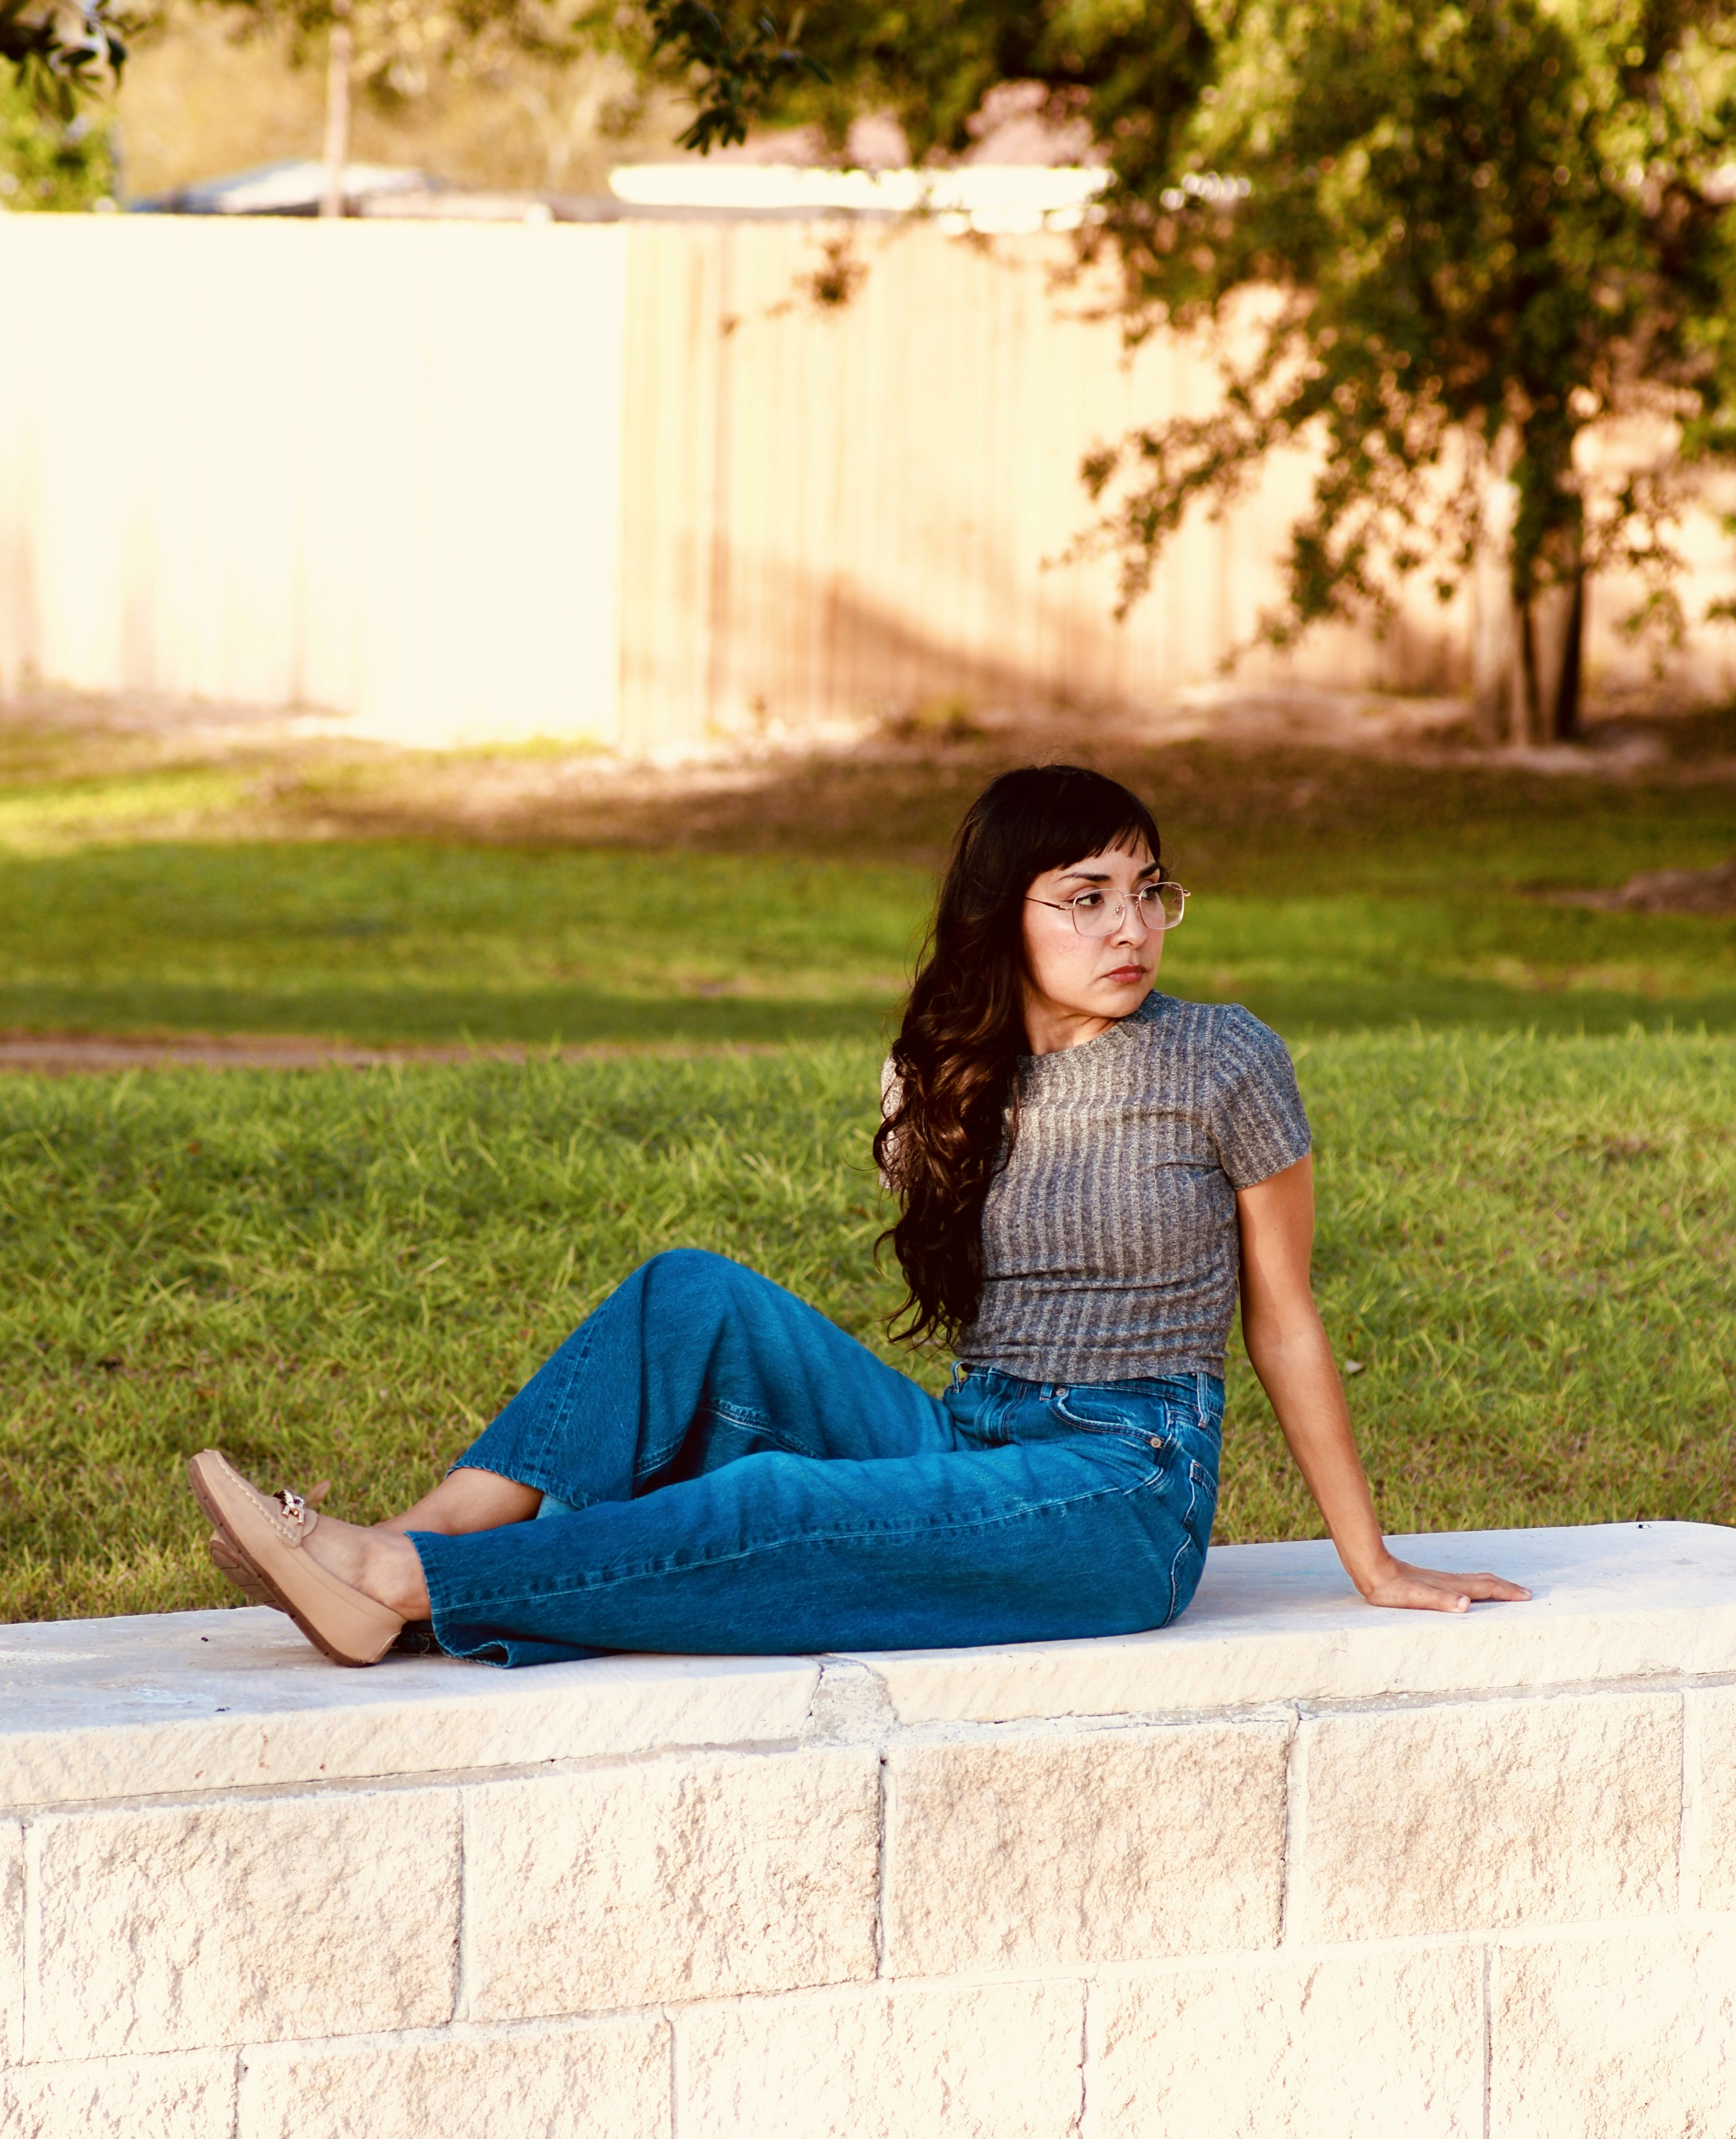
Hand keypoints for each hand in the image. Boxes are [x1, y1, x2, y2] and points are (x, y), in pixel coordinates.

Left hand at [1356, 1556, 1531, 1612]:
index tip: (1526, 1596)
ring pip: (1474, 1580)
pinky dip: (1476, 1586)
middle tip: (1527, 1594)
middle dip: (1506, 1588)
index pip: (1485, 1587)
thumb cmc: (1391, 1589)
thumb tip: (1467, 1603)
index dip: (1506, 1592)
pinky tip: (1471, 1590)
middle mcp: (1449, 1581)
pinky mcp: (1430, 1580)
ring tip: (1507, 1590)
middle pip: (1484, 1581)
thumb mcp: (1414, 1597)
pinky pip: (1462, 1582)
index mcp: (1450, 1586)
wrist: (1372, 1569)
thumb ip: (1440, 1600)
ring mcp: (1440, 1579)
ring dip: (1494, 1585)